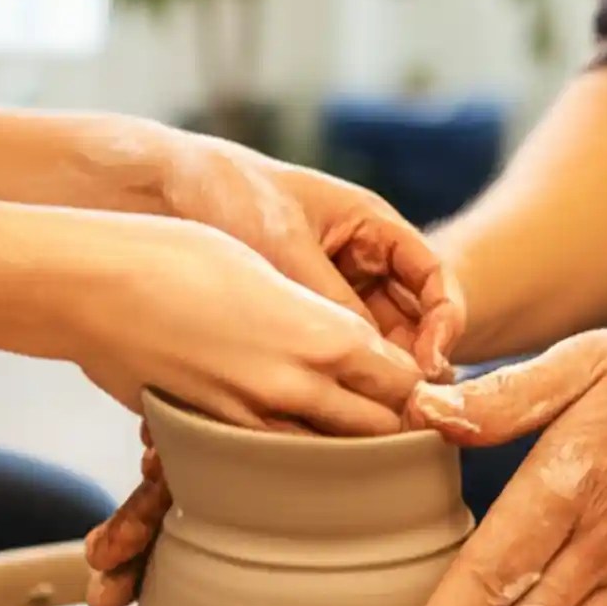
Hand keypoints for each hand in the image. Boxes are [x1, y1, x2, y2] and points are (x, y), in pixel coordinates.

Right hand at [86, 135, 466, 605]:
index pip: (400, 382)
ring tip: (361, 454)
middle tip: (409, 435)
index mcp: (322, 334)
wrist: (91, 284)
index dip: (419, 393)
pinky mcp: (209, 438)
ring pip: (325, 457)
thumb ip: (315, 315)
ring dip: (346, 455)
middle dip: (395, 433)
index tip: (428, 399)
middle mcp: (296, 386)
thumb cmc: (177, 255)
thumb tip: (342, 341)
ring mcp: (251, 421)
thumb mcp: (266, 269)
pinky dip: (289, 463)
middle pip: (374, 430)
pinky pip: (267, 463)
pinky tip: (291, 459)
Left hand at [160, 133, 464, 380]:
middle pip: (411, 322)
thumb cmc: (230, 193)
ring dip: (376, 378)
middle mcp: (362, 262)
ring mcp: (332, 292)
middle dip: (413, 363)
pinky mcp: (299, 320)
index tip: (431, 362)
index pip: (433, 279)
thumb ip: (330, 300)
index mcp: (373, 227)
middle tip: (406, 409)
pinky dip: (336, 378)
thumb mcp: (286, 245)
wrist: (163, 188)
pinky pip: (331, 353)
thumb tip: (370, 363)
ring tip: (371, 417)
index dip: (444, 322)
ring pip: (374, 345)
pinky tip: (327, 405)